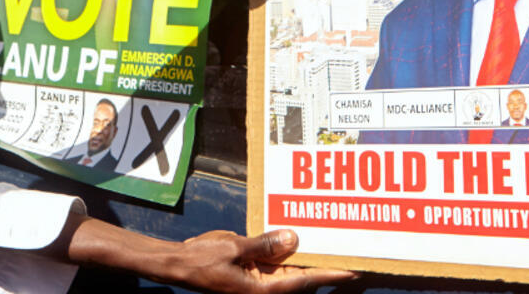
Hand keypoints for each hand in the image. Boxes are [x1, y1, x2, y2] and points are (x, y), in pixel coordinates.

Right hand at [165, 229, 356, 293]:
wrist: (178, 264)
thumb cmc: (201, 259)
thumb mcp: (234, 247)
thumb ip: (264, 244)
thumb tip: (293, 239)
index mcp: (261, 289)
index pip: (303, 281)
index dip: (328, 274)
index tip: (351, 269)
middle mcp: (262, 288)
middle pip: (300, 277)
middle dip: (322, 266)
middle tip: (345, 253)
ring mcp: (256, 281)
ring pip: (288, 270)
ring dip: (304, 258)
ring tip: (326, 243)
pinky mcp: (250, 272)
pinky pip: (273, 263)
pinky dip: (284, 253)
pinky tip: (295, 238)